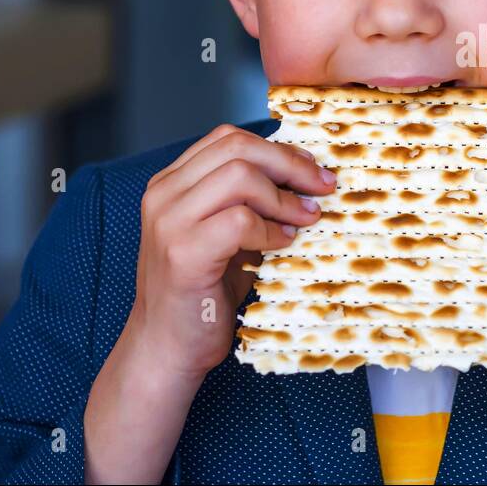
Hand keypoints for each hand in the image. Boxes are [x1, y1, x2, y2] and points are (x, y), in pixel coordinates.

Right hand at [129, 123, 334, 379]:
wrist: (168, 347)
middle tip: (323, 186)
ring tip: (307, 218)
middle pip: (237, 148)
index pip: (227, 138)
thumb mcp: (226, 234)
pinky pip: (241, 220)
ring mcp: (169, 222)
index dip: (277, 148)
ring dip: (284, 197)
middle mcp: (163, 195)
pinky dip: (271, 229)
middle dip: (290, 163)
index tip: (311, 167)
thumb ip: (249, 201)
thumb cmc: (203, 292)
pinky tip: (283, 244)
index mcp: (171, 184)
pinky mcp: (184, 252)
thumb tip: (305, 175)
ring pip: (240, 176)